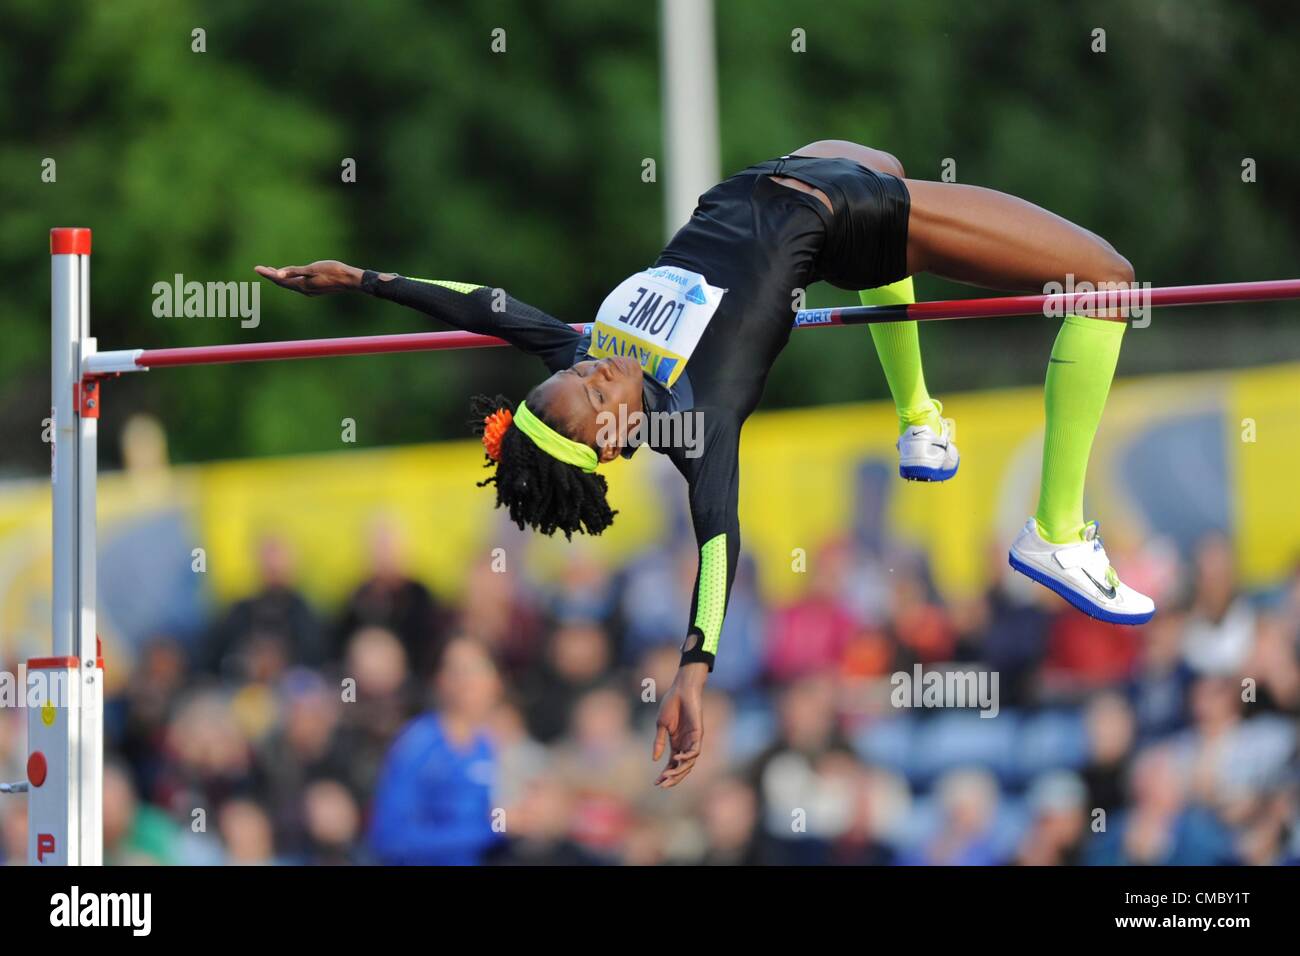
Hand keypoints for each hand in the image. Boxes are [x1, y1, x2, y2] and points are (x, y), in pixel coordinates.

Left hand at [254, 260, 363, 295]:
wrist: (350, 280)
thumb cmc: (333, 271)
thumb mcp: (312, 269)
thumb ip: (294, 271)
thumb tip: (278, 274)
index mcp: (301, 285)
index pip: (279, 280)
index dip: (267, 274)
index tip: (256, 268)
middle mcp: (304, 290)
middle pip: (283, 283)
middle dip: (271, 276)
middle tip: (260, 269)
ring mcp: (310, 290)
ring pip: (290, 284)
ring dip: (280, 278)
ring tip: (272, 271)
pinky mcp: (316, 288)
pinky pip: (298, 284)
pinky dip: (290, 279)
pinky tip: (292, 276)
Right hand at [652, 663, 707, 787]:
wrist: (681, 689)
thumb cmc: (671, 704)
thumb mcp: (661, 726)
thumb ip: (659, 742)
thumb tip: (655, 760)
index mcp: (676, 743)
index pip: (672, 765)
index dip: (665, 774)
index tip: (655, 783)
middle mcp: (685, 744)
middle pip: (682, 768)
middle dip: (673, 778)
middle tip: (663, 785)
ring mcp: (693, 740)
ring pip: (689, 763)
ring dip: (679, 771)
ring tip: (668, 776)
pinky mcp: (698, 733)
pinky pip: (695, 751)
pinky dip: (687, 757)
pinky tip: (676, 758)